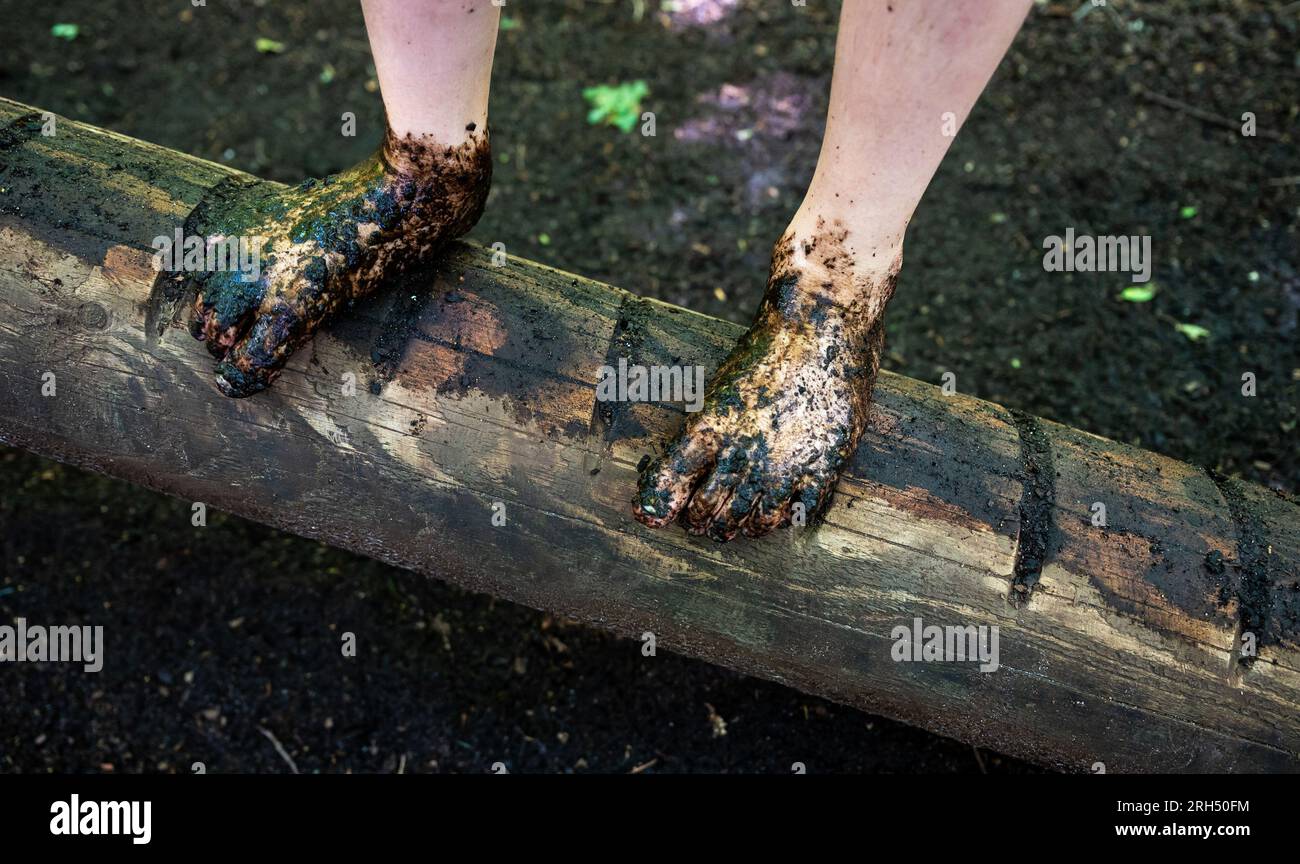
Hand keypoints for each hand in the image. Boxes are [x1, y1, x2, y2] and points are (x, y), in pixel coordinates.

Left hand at [635, 225, 897, 539]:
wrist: (824, 324)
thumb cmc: (769, 347)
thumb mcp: (721, 385)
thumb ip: (701, 436)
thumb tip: (682, 474)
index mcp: (710, 426)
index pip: (672, 479)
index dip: (659, 502)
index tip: (651, 516)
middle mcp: (743, 451)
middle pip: (711, 509)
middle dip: (702, 523)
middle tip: (701, 526)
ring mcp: (784, 463)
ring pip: (754, 519)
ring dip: (740, 529)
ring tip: (736, 529)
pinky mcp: (823, 465)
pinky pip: (798, 513)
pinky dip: (783, 521)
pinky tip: (778, 517)